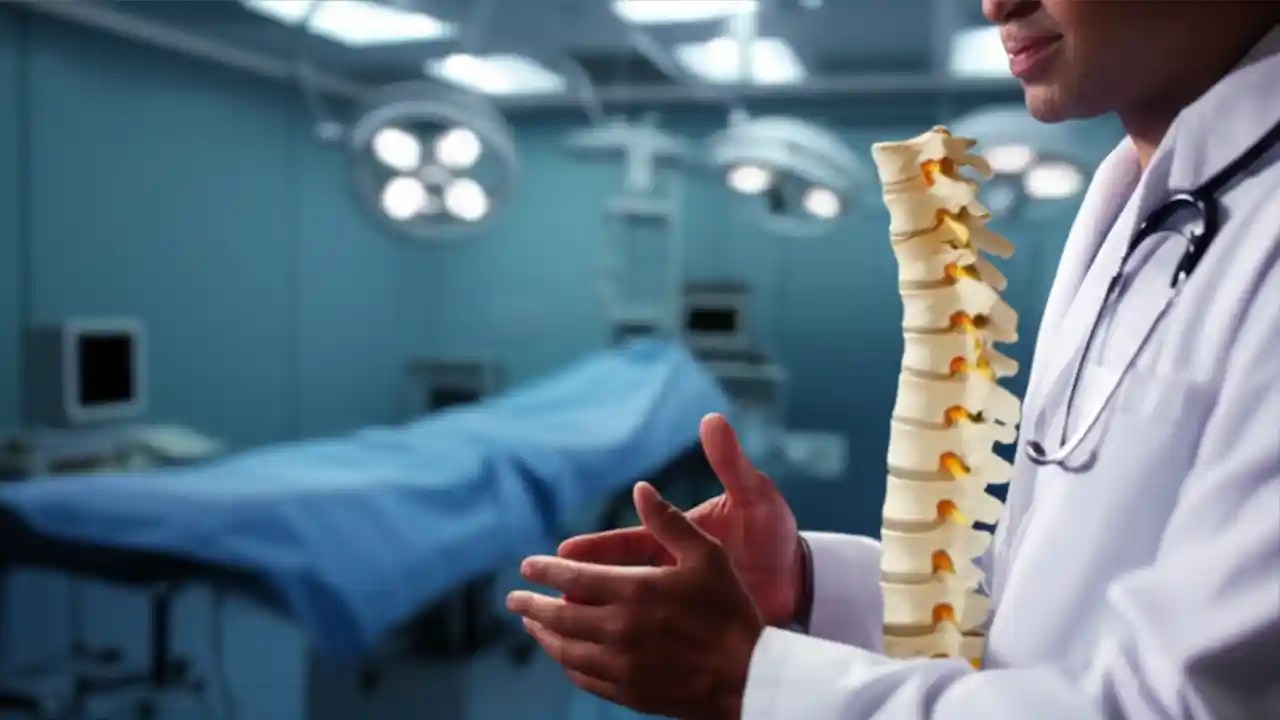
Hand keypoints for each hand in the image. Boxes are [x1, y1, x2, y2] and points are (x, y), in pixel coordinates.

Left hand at [508, 482, 763, 719]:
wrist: (749, 676)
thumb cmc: (730, 610)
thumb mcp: (707, 555)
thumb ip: (669, 522)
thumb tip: (640, 489)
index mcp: (635, 592)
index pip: (572, 579)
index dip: (545, 571)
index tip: (526, 566)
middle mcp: (619, 630)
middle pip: (558, 617)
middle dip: (531, 605)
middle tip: (514, 599)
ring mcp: (621, 666)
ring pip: (566, 650)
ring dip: (543, 636)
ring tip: (532, 625)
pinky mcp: (628, 693)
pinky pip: (584, 678)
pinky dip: (567, 664)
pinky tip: (564, 656)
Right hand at [559, 413, 803, 625]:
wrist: (800, 580)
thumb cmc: (775, 534)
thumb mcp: (755, 496)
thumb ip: (729, 462)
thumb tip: (711, 420)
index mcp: (675, 539)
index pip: (624, 545)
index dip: (593, 550)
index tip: (562, 554)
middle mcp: (667, 571)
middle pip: (613, 582)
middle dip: (576, 589)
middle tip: (540, 597)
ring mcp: (675, 602)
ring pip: (623, 614)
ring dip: (591, 621)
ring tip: (553, 631)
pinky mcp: (686, 630)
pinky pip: (646, 640)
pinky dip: (620, 647)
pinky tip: (592, 657)